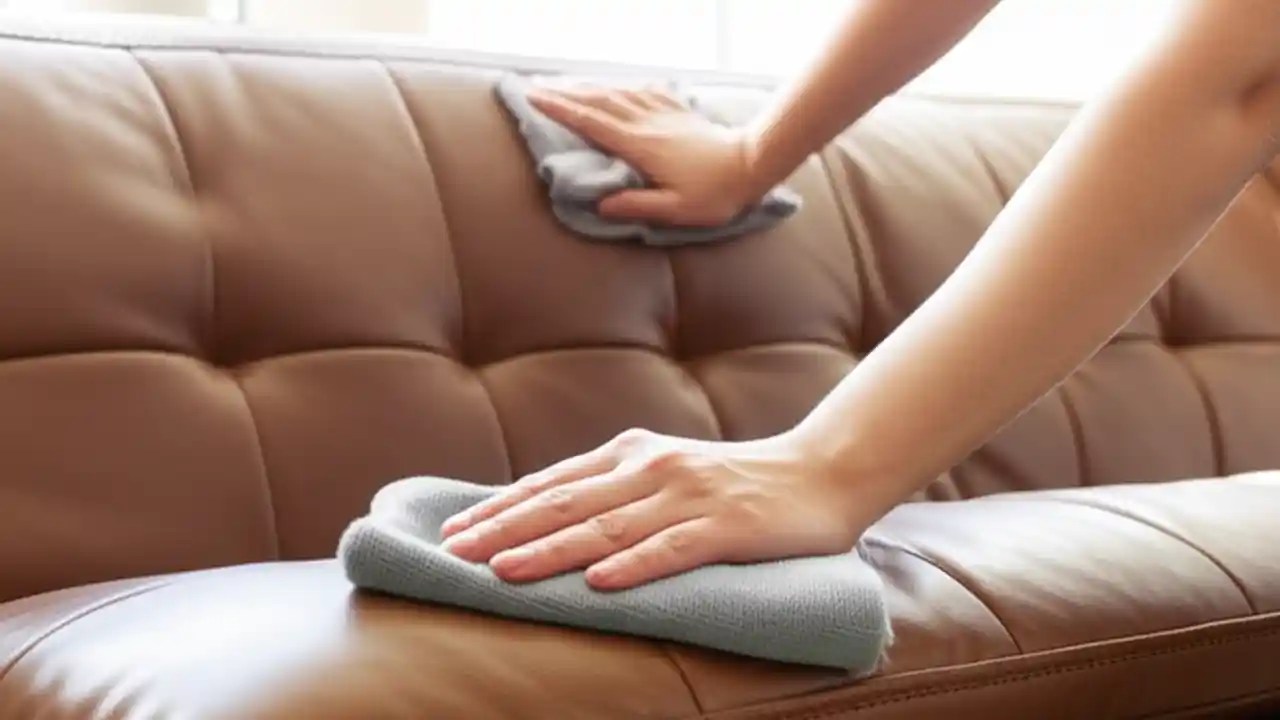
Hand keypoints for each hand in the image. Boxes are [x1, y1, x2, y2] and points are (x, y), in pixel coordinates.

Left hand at [440, 429, 868, 590]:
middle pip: (565, 502)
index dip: (500, 507)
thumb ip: (613, 488)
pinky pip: (672, 549)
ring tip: (503, 571)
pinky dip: (633, 565)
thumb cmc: (733, 482)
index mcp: (631, 454)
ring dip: (550, 549)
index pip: (551, 483)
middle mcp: (651, 467)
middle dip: (505, 529)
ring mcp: (688, 495)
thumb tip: (544, 516)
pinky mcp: (727, 525)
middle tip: (455, 554)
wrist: (819, 473)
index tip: (453, 532)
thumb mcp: (664, 472)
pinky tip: (598, 584)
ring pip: (607, 527)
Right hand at [529, 86, 762, 226]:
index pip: (592, 124)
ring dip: (590, 88)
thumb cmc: (716, 193)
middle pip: (599, 103)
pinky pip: (645, 92)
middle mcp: (647, 123)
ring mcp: (664, 114)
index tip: (534, 97)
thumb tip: (601, 204)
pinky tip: (621, 87)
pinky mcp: (680, 112)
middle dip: (566, 93)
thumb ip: (637, 205)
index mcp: (641, 146)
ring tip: (568, 85)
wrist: (753, 163)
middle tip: (536, 87)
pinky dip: (626, 88)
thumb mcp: (676, 210)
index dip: (561, 109)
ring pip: (619, 94)